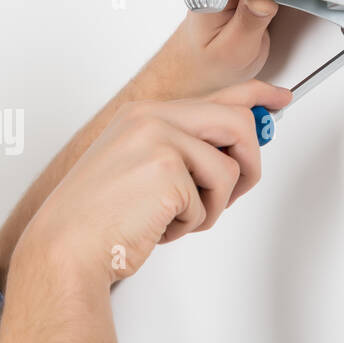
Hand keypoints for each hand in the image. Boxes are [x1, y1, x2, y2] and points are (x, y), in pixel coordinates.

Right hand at [18, 79, 292, 288]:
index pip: (216, 95)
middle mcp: (151, 119)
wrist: (65, 248)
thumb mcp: (140, 168)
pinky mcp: (168, 172)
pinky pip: (209, 203)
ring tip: (171, 218)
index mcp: (143, 114)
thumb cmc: (96, 218)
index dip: (256, 96)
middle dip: (248, 164)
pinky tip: (156, 227)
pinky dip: (189, 226)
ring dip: (210, 207)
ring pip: (228, 171)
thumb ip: (184, 151)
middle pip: (238, 124)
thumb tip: (235, 149)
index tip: (278, 99)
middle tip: (233, 192)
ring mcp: (159, 141)